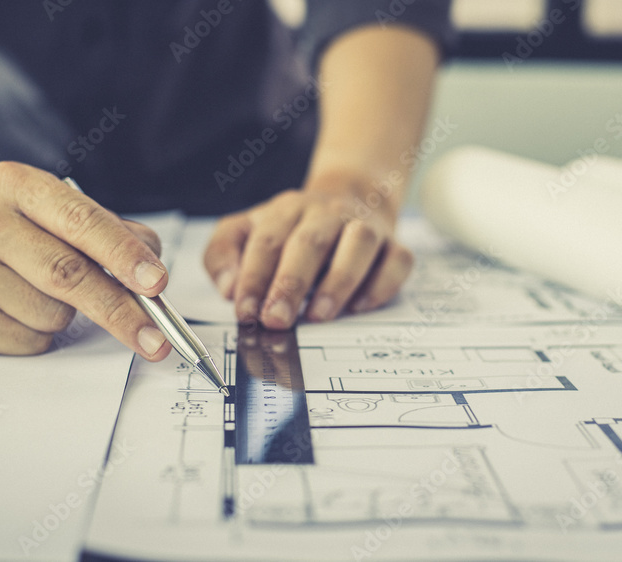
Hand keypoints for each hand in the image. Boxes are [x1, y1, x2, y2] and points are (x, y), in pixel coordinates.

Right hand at [0, 161, 172, 358]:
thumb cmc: (19, 235)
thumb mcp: (60, 214)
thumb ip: (113, 234)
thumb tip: (152, 275)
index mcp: (13, 184)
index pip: (79, 220)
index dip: (123, 255)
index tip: (157, 284)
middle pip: (68, 274)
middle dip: (121, 310)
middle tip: (156, 337)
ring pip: (51, 314)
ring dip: (70, 318)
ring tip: (42, 294)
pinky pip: (28, 342)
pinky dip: (41, 337)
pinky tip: (16, 313)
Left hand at [203, 178, 413, 328]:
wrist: (353, 195)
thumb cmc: (292, 227)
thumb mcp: (247, 230)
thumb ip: (224, 254)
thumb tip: (227, 289)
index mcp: (287, 210)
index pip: (267, 241)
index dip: (253, 278)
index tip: (245, 312)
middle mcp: (328, 213)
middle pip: (309, 242)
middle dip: (290, 284)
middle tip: (276, 320)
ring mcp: (365, 227)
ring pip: (358, 244)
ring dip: (338, 281)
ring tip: (318, 316)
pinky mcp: (395, 245)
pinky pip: (397, 261)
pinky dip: (381, 285)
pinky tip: (359, 307)